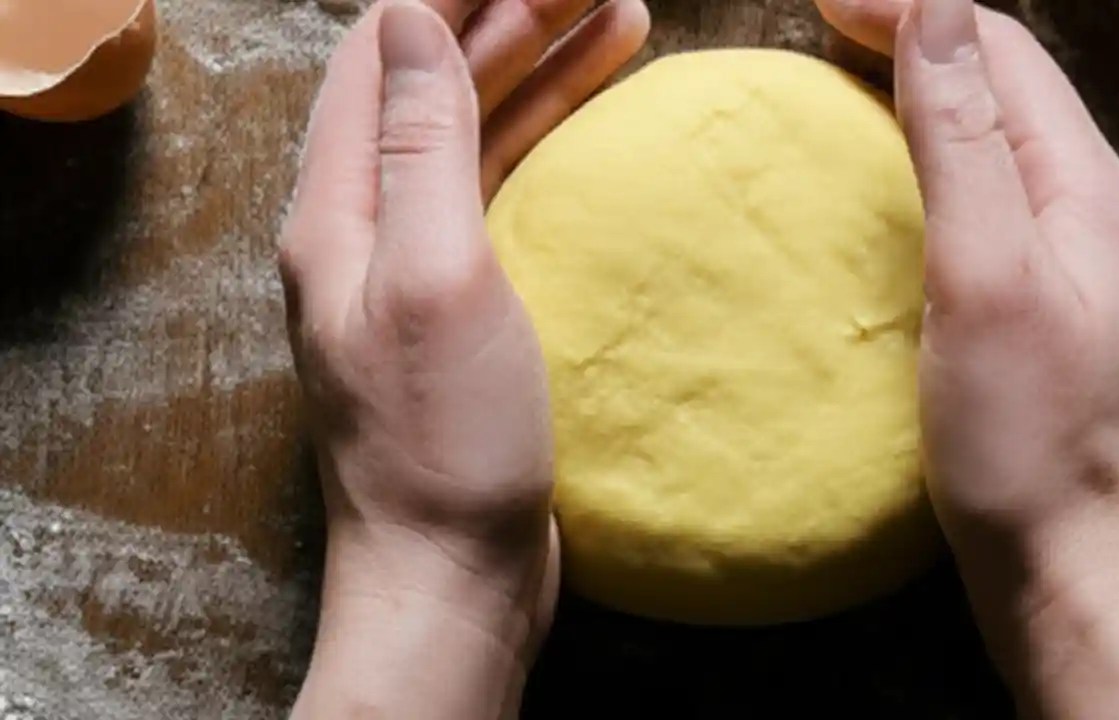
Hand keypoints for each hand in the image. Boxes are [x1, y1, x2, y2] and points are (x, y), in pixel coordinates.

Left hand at [280, 0, 647, 716]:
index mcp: (338, 209)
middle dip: (512, 17)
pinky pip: (503, 193)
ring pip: (476, 132)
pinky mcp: (465, 306)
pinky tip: (594, 121)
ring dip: (540, 70)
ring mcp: (417, 266)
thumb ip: (420, 144)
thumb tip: (407, 18)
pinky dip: (548, 144)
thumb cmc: (442, 442)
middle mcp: (367, 227)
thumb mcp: (435, 274)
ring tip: (622, 20)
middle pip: (435, 83)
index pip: (381, 51)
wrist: (452, 575)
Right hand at [818, 0, 1118, 716]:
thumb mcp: (987, 276)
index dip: (916, 10)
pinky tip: (913, 208)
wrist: (1087, 578)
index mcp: (1091, 190)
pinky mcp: (1062, 322)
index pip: (1003, 50)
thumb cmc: (1033, 445)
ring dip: (936, 107)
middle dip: (926, 42)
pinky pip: (1007, 212)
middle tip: (834, 39)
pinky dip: (949, 177)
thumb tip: (942, 12)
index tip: (826, 6)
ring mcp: (1090, 273)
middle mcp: (1103, 217)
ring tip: (860, 102)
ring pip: (1009, 150)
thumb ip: (966, 141)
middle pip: (1014, 90)